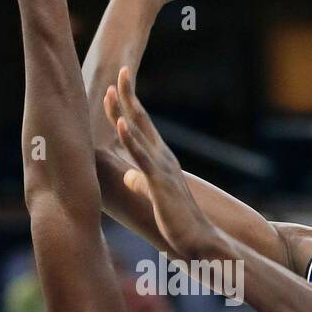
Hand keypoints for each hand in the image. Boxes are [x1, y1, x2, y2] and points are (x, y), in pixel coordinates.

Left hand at [105, 67, 222, 262]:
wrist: (200, 240)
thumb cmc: (178, 222)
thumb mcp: (154, 198)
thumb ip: (140, 184)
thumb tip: (128, 176)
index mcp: (160, 161)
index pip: (141, 127)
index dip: (129, 106)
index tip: (117, 86)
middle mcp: (162, 158)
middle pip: (141, 120)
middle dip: (128, 96)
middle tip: (119, 71)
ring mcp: (161, 168)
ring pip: (139, 133)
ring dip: (124, 110)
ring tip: (112, 89)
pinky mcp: (159, 182)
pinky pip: (142, 157)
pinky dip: (131, 139)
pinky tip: (120, 123)